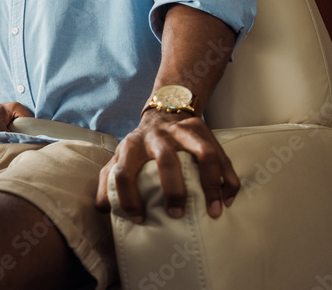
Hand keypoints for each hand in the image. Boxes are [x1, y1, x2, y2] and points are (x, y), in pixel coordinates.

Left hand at [95, 110, 239, 222]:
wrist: (163, 111)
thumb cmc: (140, 145)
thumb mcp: (119, 158)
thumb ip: (107, 180)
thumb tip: (104, 208)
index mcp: (131, 145)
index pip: (123, 171)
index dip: (128, 198)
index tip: (139, 219)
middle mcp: (157, 136)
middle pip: (167, 159)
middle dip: (173, 190)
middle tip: (176, 214)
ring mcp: (182, 131)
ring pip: (203, 154)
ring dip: (211, 184)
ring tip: (213, 211)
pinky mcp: (203, 130)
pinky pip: (221, 155)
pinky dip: (227, 179)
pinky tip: (227, 199)